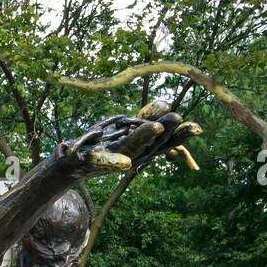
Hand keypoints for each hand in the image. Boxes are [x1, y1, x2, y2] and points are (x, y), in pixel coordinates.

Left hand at [56, 110, 201, 178]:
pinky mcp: (91, 159)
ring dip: (143, 137)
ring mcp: (111, 156)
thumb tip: (166, 102)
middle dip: (164, 131)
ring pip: (129, 147)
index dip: (179, 135)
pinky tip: (125, 163)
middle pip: (149, 143)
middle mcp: (130, 154)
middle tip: (178, 118)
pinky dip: (112, 161)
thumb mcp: (127, 128)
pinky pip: (101, 160)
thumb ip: (146, 117)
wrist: (70, 162)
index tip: (196, 127)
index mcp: (140, 147)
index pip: (163, 141)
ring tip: (155, 127)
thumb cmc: (103, 143)